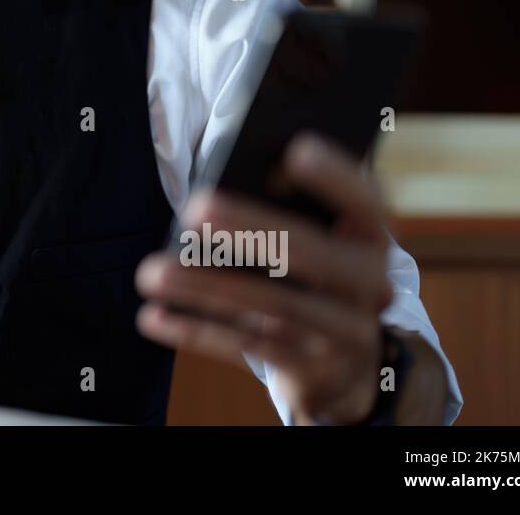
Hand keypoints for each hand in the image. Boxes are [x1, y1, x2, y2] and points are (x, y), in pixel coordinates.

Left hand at [134, 132, 392, 423]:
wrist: (347, 367)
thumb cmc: (314, 277)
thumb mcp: (320, 242)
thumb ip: (293, 210)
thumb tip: (238, 178)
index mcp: (370, 239)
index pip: (364, 201)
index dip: (335, 175)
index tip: (296, 148)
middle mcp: (370, 286)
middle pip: (312, 256)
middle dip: (249, 228)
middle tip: (192, 208)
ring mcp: (345, 334)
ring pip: (270, 307)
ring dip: (203, 286)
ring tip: (150, 272)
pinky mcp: (312, 370)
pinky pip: (246, 346)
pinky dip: (195, 331)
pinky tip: (153, 315)